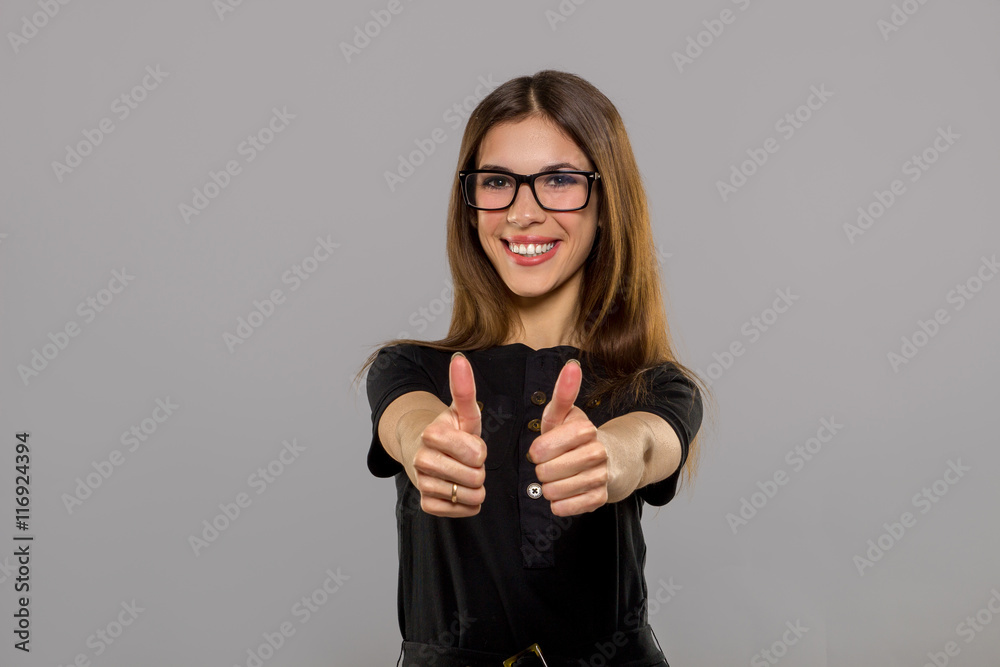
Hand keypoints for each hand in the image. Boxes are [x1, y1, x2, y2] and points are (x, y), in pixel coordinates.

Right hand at [412, 353, 486, 516]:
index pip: (475, 453)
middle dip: (479, 471)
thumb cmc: (452, 432)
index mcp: (432, 433)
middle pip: (475, 477)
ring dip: (475, 488)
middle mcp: (421, 458)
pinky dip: (466, 504)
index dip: (480, 450)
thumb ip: (464, 389)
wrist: (425, 452)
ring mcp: (421, 482)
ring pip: (469, 496)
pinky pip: (460, 511)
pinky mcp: (425, 503)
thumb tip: (459, 359)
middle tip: (469, 462)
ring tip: (464, 474)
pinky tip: (458, 490)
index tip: (471, 444)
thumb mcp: (462, 412)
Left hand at [527, 359, 609, 515]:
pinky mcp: (601, 497)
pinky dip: (560, 504)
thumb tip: (571, 366)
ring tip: (554, 480)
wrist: (612, 460)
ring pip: (555, 491)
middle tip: (549, 467)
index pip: (543, 448)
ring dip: (548, 489)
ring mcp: (600, 476)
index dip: (537, 451)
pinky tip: (563, 495)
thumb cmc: (576, 437)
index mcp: (585, 430)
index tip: (539, 451)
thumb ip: (562, 393)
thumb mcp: (564, 414)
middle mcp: (596, 452)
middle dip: (541, 471)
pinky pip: (568, 508)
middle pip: (547, 472)